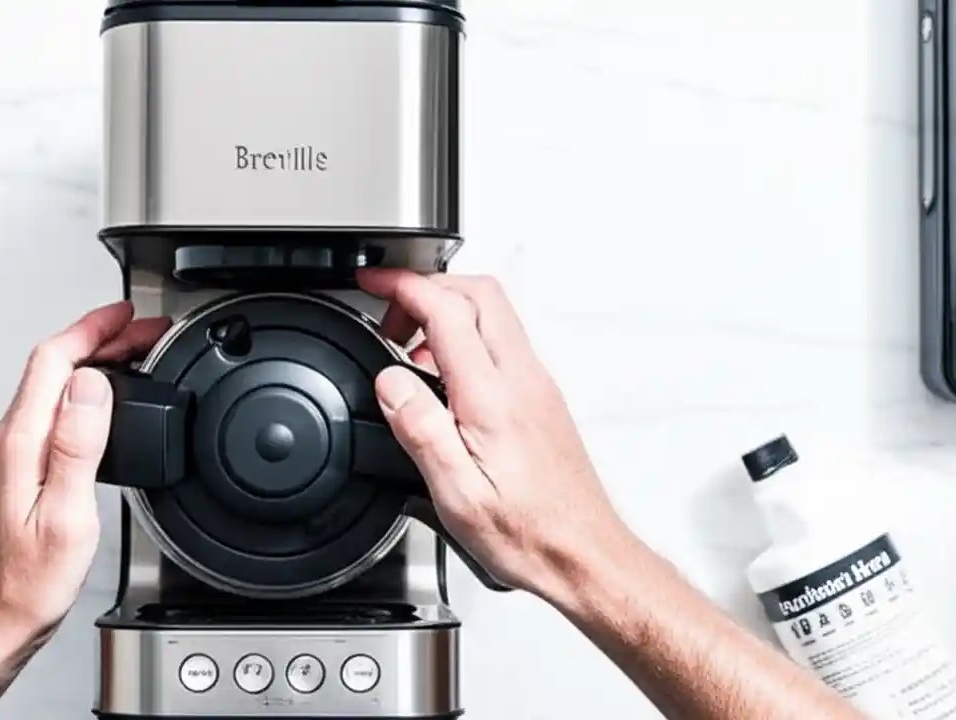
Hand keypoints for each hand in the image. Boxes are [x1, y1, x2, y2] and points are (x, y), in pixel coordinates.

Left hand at [0, 302, 169, 645]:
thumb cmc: (25, 584)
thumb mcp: (64, 516)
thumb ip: (77, 445)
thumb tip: (91, 384)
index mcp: (20, 443)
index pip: (53, 361)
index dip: (91, 329)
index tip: (126, 316)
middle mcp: (9, 442)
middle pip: (54, 368)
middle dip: (102, 340)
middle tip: (146, 333)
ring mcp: (11, 456)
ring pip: (54, 388)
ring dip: (95, 364)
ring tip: (135, 358)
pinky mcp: (18, 471)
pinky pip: (53, 412)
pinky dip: (85, 394)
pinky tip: (106, 403)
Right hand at [359, 269, 634, 599]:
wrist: (584, 555)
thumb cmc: (530, 534)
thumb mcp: (457, 495)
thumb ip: (420, 430)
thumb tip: (389, 383)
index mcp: (494, 398)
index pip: (446, 310)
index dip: (402, 285)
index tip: (371, 281)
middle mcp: (522, 380)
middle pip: (477, 293)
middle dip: (424, 289)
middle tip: (386, 315)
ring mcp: (536, 386)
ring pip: (491, 315)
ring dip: (444, 314)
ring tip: (406, 352)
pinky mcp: (540, 399)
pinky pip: (500, 345)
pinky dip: (462, 341)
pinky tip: (440, 381)